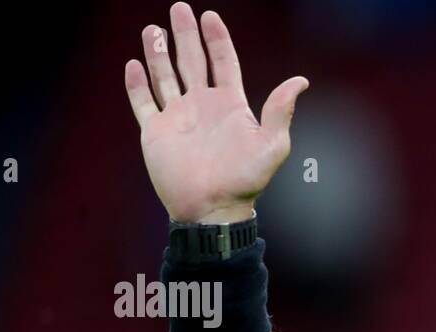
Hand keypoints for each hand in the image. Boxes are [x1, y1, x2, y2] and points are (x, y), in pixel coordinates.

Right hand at [124, 2, 307, 223]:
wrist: (213, 208)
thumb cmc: (245, 180)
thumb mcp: (272, 145)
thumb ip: (280, 110)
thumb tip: (301, 80)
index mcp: (229, 105)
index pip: (223, 62)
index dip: (217, 38)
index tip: (210, 15)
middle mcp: (202, 106)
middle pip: (192, 60)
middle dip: (185, 34)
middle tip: (178, 7)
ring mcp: (178, 117)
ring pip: (165, 76)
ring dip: (158, 52)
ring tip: (153, 30)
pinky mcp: (156, 132)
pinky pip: (143, 102)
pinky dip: (137, 84)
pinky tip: (134, 64)